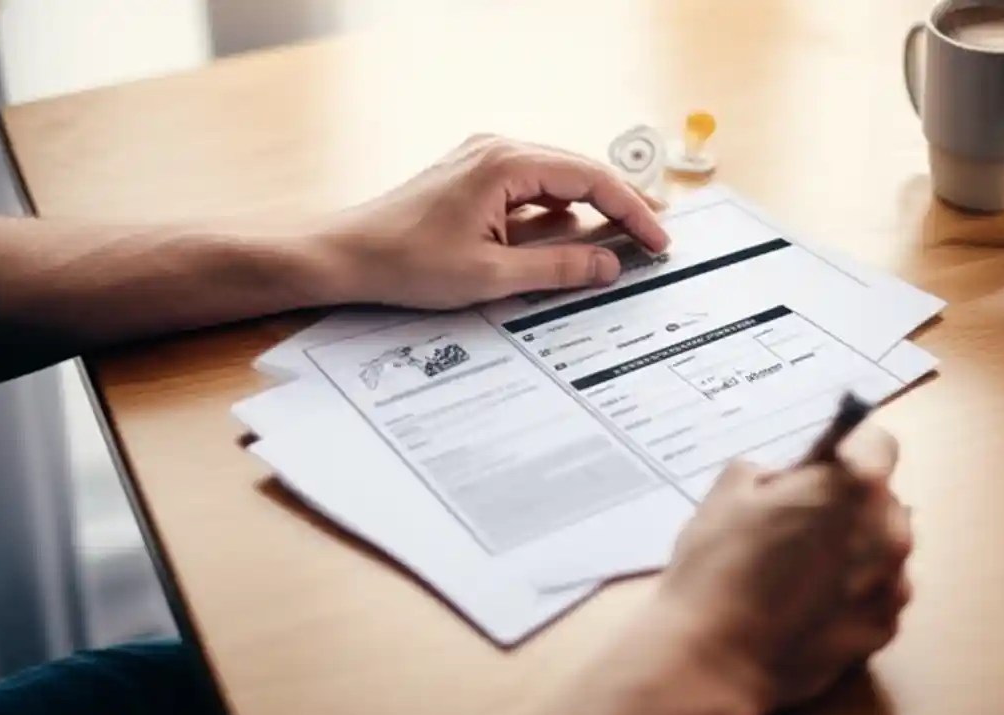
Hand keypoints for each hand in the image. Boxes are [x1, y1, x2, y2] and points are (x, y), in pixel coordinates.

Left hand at [315, 134, 668, 308]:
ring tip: (625, 238)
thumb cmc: (405, 262)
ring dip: (590, 208)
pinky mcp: (474, 177)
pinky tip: (574, 235)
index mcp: (505, 164)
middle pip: (579, 171)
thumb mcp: (491, 275)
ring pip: (558, 179)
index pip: (590, 179)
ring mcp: (484, 160)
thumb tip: (609, 264)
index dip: (632, 210)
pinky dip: (559, 211)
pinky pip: (532, 188)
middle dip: (619, 206)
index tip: (658, 239)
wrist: (346, 255)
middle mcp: (498, 149)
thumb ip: (558, 267)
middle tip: (653, 238)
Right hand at [655, 424, 912, 710]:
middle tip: (797, 521)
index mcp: (851, 484)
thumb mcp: (729, 491)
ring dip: (854, 549)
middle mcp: (886, 530)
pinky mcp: (883, 628)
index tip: (826, 464)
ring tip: (801, 568)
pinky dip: (853, 593)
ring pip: (883, 548)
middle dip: (847, 503)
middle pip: (881, 499)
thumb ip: (773, 471)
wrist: (712, 657)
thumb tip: (787, 478)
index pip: (877, 443)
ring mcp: (890, 583)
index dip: (848, 450)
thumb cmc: (717, 570)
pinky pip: (878, 595)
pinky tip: (810, 602)